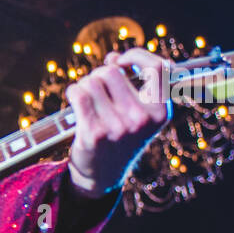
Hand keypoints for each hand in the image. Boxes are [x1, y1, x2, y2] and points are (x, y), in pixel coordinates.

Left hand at [65, 47, 171, 196]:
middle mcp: (142, 120)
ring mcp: (118, 127)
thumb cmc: (119, 136)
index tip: (122, 61)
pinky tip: (75, 100)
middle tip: (98, 89)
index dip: (135, 57)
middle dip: (100, 74)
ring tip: (88, 99)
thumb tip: (113, 58)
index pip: (158, 68)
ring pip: (93, 81)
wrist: (102, 175)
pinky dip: (73, 92)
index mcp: (160, 113)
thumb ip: (131, 82)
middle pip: (112, 72)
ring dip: (85, 85)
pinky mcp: (94, 133)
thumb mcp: (137, 112)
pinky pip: (78, 94)